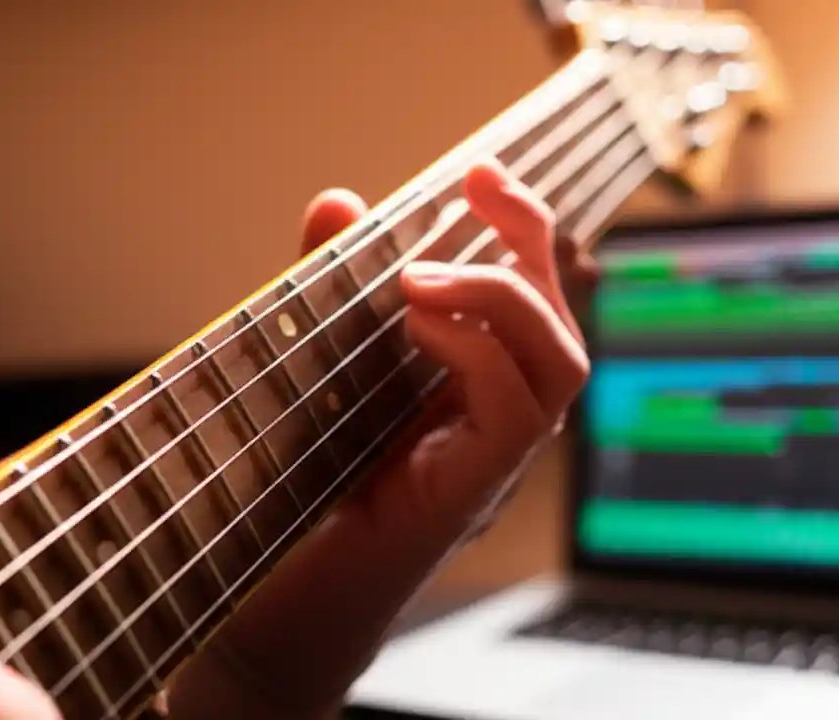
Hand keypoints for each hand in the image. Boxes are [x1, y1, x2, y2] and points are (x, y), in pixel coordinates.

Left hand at [169, 159, 592, 718]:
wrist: (276, 599)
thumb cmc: (298, 485)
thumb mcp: (312, 360)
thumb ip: (329, 286)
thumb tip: (340, 202)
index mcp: (469, 387)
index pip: (529, 296)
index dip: (519, 225)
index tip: (480, 171)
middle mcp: (495, 422)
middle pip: (561, 320)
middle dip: (528, 240)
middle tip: (474, 192)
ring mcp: (492, 460)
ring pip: (559, 362)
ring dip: (501, 297)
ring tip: (422, 278)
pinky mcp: (471, 491)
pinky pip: (518, 412)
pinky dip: (476, 352)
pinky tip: (416, 330)